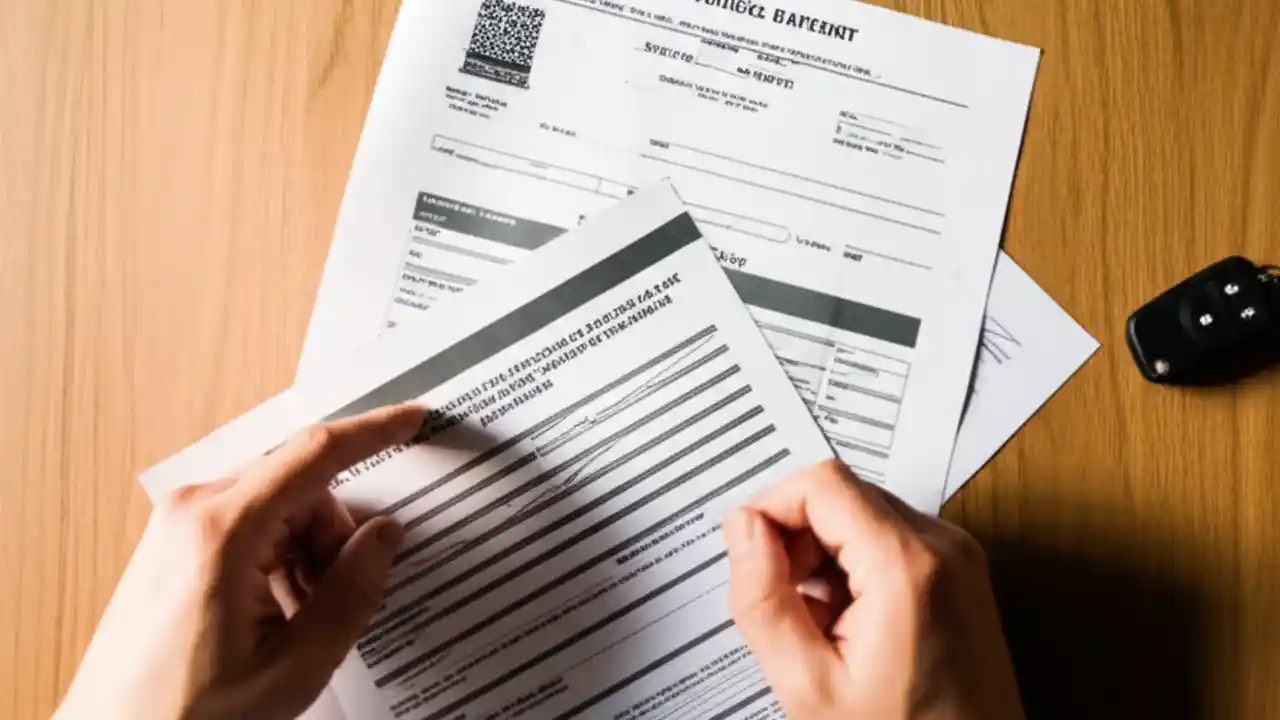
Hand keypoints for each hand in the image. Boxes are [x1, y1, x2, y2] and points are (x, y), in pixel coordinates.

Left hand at [56, 404, 424, 719]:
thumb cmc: (186, 716)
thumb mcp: (293, 666)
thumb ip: (351, 594)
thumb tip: (386, 536)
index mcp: (223, 531)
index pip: (315, 454)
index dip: (373, 432)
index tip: (413, 418)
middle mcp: (194, 511)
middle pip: (301, 485)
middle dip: (335, 533)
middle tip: (338, 596)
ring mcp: (179, 524)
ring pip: (280, 505)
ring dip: (306, 551)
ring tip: (298, 619)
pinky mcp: (175, 543)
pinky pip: (251, 524)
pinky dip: (279, 557)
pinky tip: (275, 613)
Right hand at [723, 460, 1022, 719]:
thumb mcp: (809, 684)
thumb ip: (763, 599)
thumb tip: (743, 531)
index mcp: (908, 566)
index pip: (820, 483)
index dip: (770, 509)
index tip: (748, 552)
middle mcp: (943, 548)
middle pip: (841, 495)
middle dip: (794, 539)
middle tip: (781, 602)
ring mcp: (958, 559)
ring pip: (861, 516)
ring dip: (822, 557)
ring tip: (816, 626)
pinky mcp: (959, 575)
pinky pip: (888, 542)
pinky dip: (853, 571)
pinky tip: (847, 628)